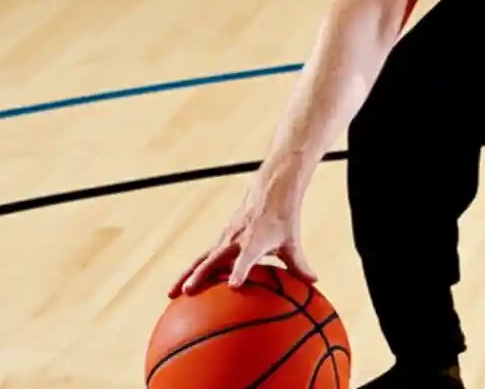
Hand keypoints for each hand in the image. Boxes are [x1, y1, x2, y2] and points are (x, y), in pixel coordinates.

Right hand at [168, 182, 316, 297]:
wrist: (270, 189)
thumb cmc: (283, 218)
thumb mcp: (292, 242)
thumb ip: (299, 265)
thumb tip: (314, 282)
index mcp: (255, 240)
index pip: (246, 258)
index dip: (240, 270)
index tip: (233, 286)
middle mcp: (236, 239)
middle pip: (213, 258)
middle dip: (200, 275)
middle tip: (186, 292)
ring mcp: (225, 238)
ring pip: (201, 258)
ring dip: (186, 274)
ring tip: (170, 294)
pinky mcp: (220, 239)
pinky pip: (203, 256)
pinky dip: (192, 269)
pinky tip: (183, 286)